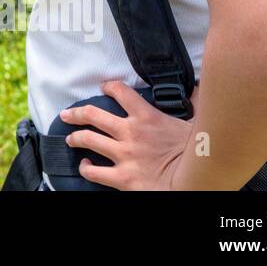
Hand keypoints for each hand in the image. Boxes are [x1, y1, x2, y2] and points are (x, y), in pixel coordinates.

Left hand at [59, 80, 200, 189]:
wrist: (198, 178)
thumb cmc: (199, 151)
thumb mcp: (195, 121)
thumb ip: (192, 104)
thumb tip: (198, 88)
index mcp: (147, 116)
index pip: (121, 92)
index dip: (109, 87)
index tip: (104, 87)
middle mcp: (130, 132)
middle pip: (93, 114)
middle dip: (76, 113)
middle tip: (67, 114)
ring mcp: (124, 155)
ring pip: (88, 140)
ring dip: (75, 137)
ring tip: (70, 138)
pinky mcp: (123, 177)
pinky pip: (95, 173)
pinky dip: (86, 169)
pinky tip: (85, 167)